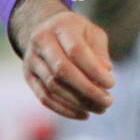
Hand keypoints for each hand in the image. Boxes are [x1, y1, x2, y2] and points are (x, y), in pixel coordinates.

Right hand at [10, 0, 115, 119]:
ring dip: (78, 102)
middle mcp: (41, 41)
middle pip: (62, 70)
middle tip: (107, 102)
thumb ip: (99, 52)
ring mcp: (31, 59)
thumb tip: (105, 72)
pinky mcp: (28, 76)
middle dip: (87, 90)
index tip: (111, 83)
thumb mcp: (92, 34)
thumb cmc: (76, 32)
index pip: (76, 51)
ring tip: (99, 109)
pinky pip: (44, 97)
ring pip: (52, 86)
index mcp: (61, 25)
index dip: (94, 70)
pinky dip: (64, 109)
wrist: (45, 28)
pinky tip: (82, 114)